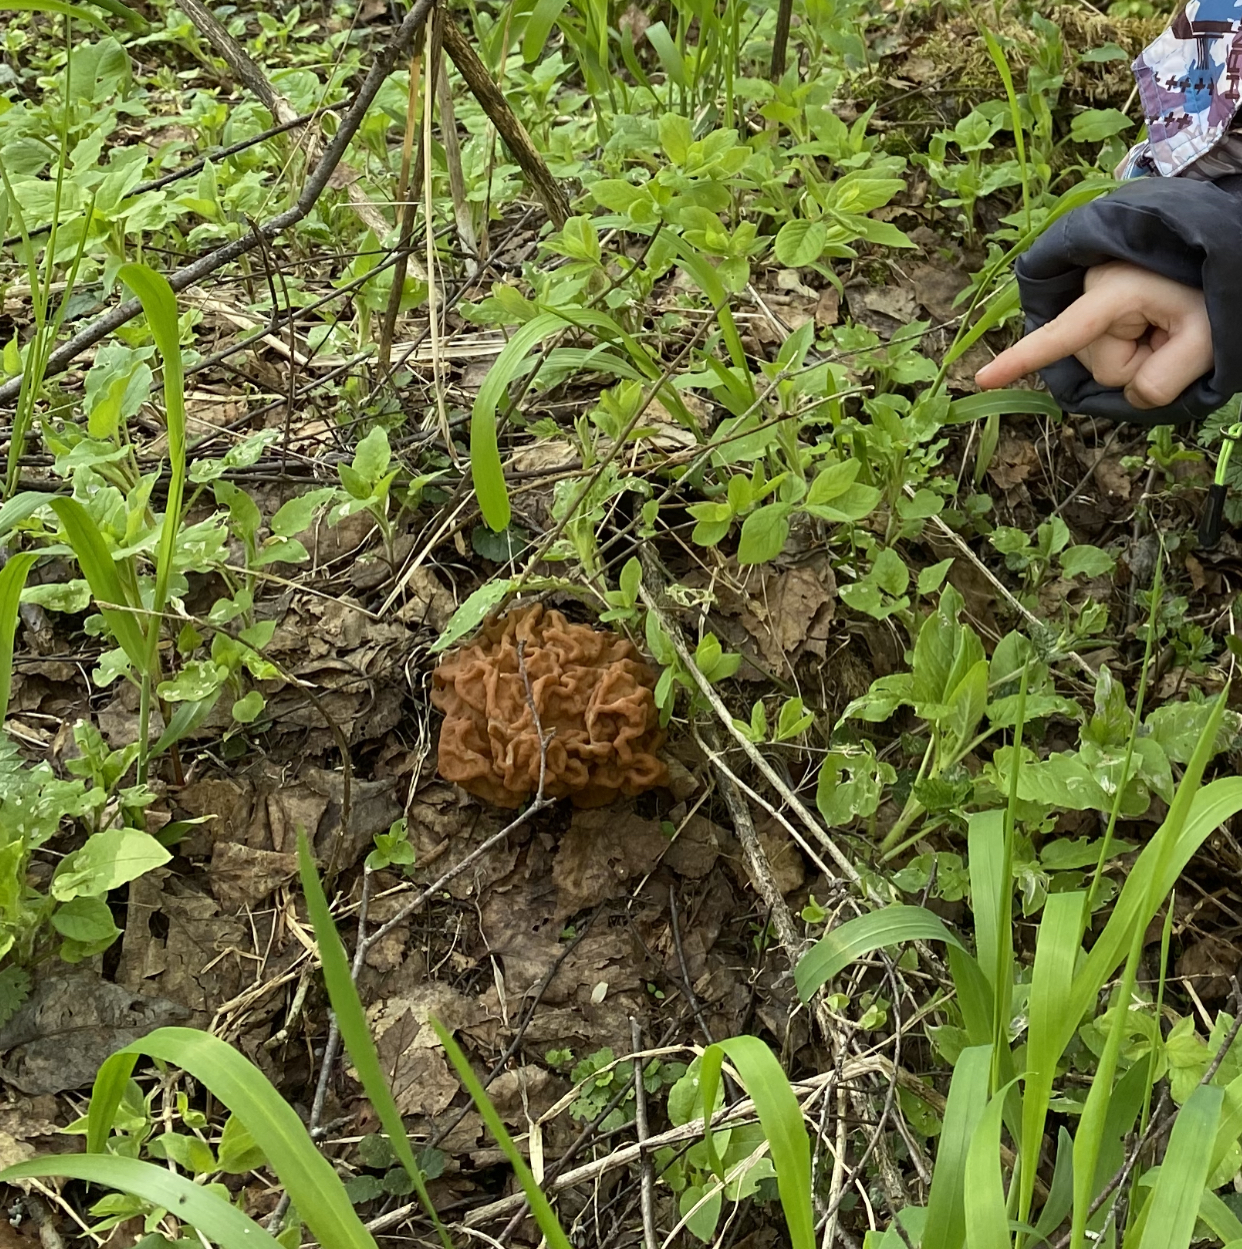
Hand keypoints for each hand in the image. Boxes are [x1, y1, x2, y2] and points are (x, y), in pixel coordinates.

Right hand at [974, 260, 1212, 409]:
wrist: (1217, 260)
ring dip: (1133, 354)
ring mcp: (1087, 293)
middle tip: (1173, 334)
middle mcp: (1090, 289)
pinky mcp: (1091, 304)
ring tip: (1165, 324)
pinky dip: (1125, 349)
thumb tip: (1130, 397)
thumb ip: (1166, 381)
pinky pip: (1098, 349)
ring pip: (1098, 360)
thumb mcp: (1206, 340)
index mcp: (1114, 292)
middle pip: (1098, 364)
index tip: (983, 378)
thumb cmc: (1211, 294)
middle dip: (1134, 363)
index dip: (1020, 360)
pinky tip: (1147, 328)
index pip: (1061, 336)